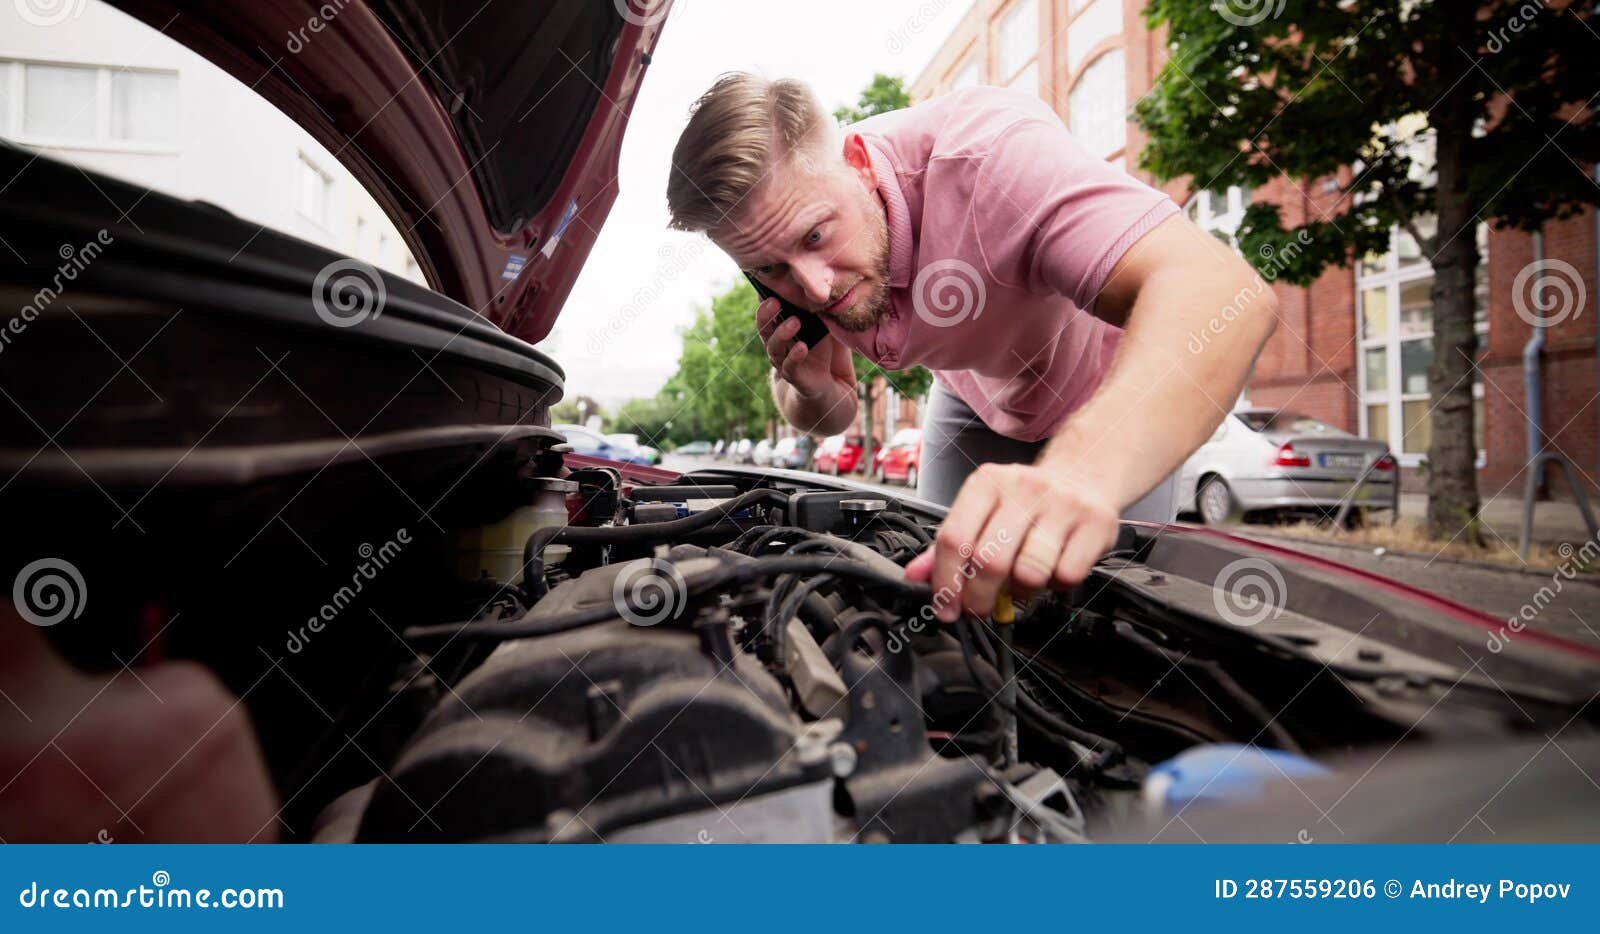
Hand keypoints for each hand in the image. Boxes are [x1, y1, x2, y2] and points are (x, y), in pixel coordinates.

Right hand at [757, 297, 831, 399]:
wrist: (833, 382)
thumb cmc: (825, 348)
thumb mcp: (824, 325)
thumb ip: (819, 310)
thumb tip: (823, 285)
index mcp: (781, 329)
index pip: (768, 314)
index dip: (764, 302)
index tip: (767, 287)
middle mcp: (778, 345)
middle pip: (764, 329)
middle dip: (767, 315)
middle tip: (774, 301)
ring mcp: (784, 361)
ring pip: (774, 348)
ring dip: (782, 333)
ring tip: (794, 321)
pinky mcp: (795, 377)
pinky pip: (790, 366)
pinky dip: (794, 356)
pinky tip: (802, 347)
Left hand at [904, 462, 1119, 621]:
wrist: (1084, 474)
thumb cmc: (1026, 501)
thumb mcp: (983, 511)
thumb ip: (948, 545)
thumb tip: (915, 576)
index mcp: (986, 483)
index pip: (953, 538)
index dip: (945, 582)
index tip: (947, 608)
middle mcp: (1022, 488)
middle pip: (988, 561)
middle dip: (979, 598)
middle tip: (980, 609)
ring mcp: (1061, 504)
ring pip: (1029, 573)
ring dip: (1022, 591)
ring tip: (1023, 581)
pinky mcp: (1094, 524)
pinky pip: (1067, 576)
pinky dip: (1057, 585)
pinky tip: (1054, 569)